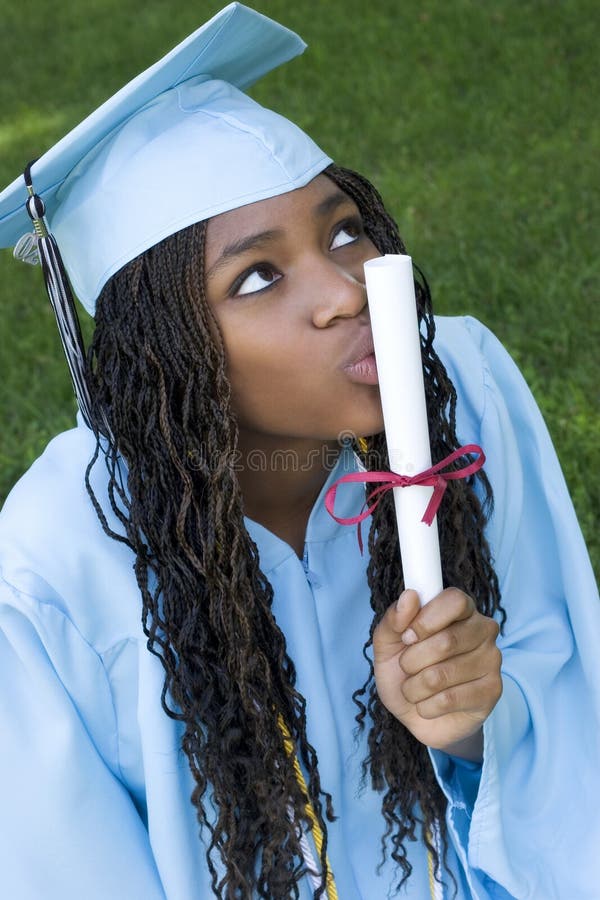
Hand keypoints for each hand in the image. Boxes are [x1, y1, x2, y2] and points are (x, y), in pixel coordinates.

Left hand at [373, 588, 501, 759]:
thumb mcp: (388, 643)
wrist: (414, 714)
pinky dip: (426, 706)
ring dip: (414, 687)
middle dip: (412, 660)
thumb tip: (410, 596)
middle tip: (407, 667)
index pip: (454, 600)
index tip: (407, 637)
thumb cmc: (404, 671)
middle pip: (447, 641)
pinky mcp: (492, 692)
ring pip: (443, 674)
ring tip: (414, 689)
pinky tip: (428, 704)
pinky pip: (449, 699)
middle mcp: (483, 629)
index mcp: (460, 609)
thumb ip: (394, 619)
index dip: (425, 621)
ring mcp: (491, 660)